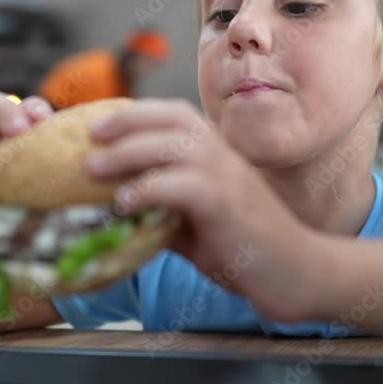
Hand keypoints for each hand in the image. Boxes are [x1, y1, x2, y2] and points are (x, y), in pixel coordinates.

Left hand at [85, 98, 329, 321]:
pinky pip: (180, 185)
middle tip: (89, 135)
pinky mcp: (225, 203)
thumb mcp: (196, 221)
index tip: (99, 122)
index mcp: (216, 152)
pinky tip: (123, 204)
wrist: (293, 270)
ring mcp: (226, 175)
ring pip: (172, 146)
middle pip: (169, 119)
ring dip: (128, 153)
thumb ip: (164, 209)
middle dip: (125, 122)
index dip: (136, 113)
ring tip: (93, 168)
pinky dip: (148, 190)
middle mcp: (222, 154)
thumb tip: (117, 211)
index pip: (175, 114)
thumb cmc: (245, 247)